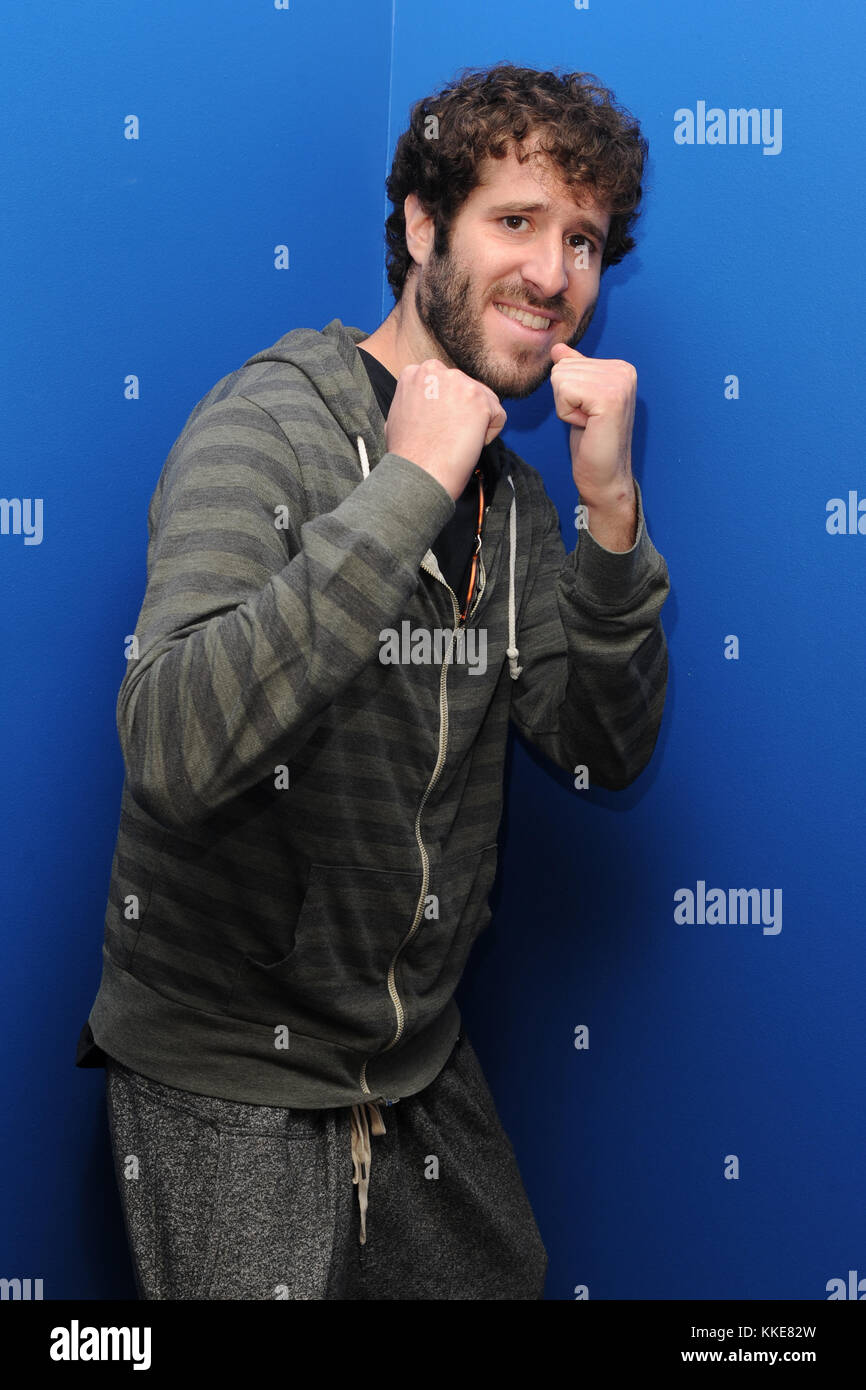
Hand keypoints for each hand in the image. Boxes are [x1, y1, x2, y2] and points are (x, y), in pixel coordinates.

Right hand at [385, 360, 506, 500]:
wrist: (418, 473)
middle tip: (449, 437)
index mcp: (415, 373)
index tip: (437, 427)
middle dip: (464, 413)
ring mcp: (459, 383)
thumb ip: (414, 399)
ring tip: (456, 441)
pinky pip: (498, 416)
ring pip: (485, 400)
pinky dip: (488, 435)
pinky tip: (466, 444)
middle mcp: (436, 371)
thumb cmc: (406, 454)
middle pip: (467, 389)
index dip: (445, 409)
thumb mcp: (398, 415)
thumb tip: (423, 401)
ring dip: (477, 423)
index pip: (446, 385)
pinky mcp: (479, 399)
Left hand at [549, 342, 635, 508]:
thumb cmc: (592, 442)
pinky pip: (564, 391)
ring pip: (560, 378)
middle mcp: (624, 370)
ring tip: (589, 423)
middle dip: (565, 399)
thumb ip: (574, 372)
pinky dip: (567, 413)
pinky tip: (587, 426)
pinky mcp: (609, 398)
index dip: (568, 393)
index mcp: (620, 368)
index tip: (588, 413)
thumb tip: (558, 348)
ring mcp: (619, 383)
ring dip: (566, 407)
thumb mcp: (579, 401)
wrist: (604, 476)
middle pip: (561, 368)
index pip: (566, 362)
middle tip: (588, 420)